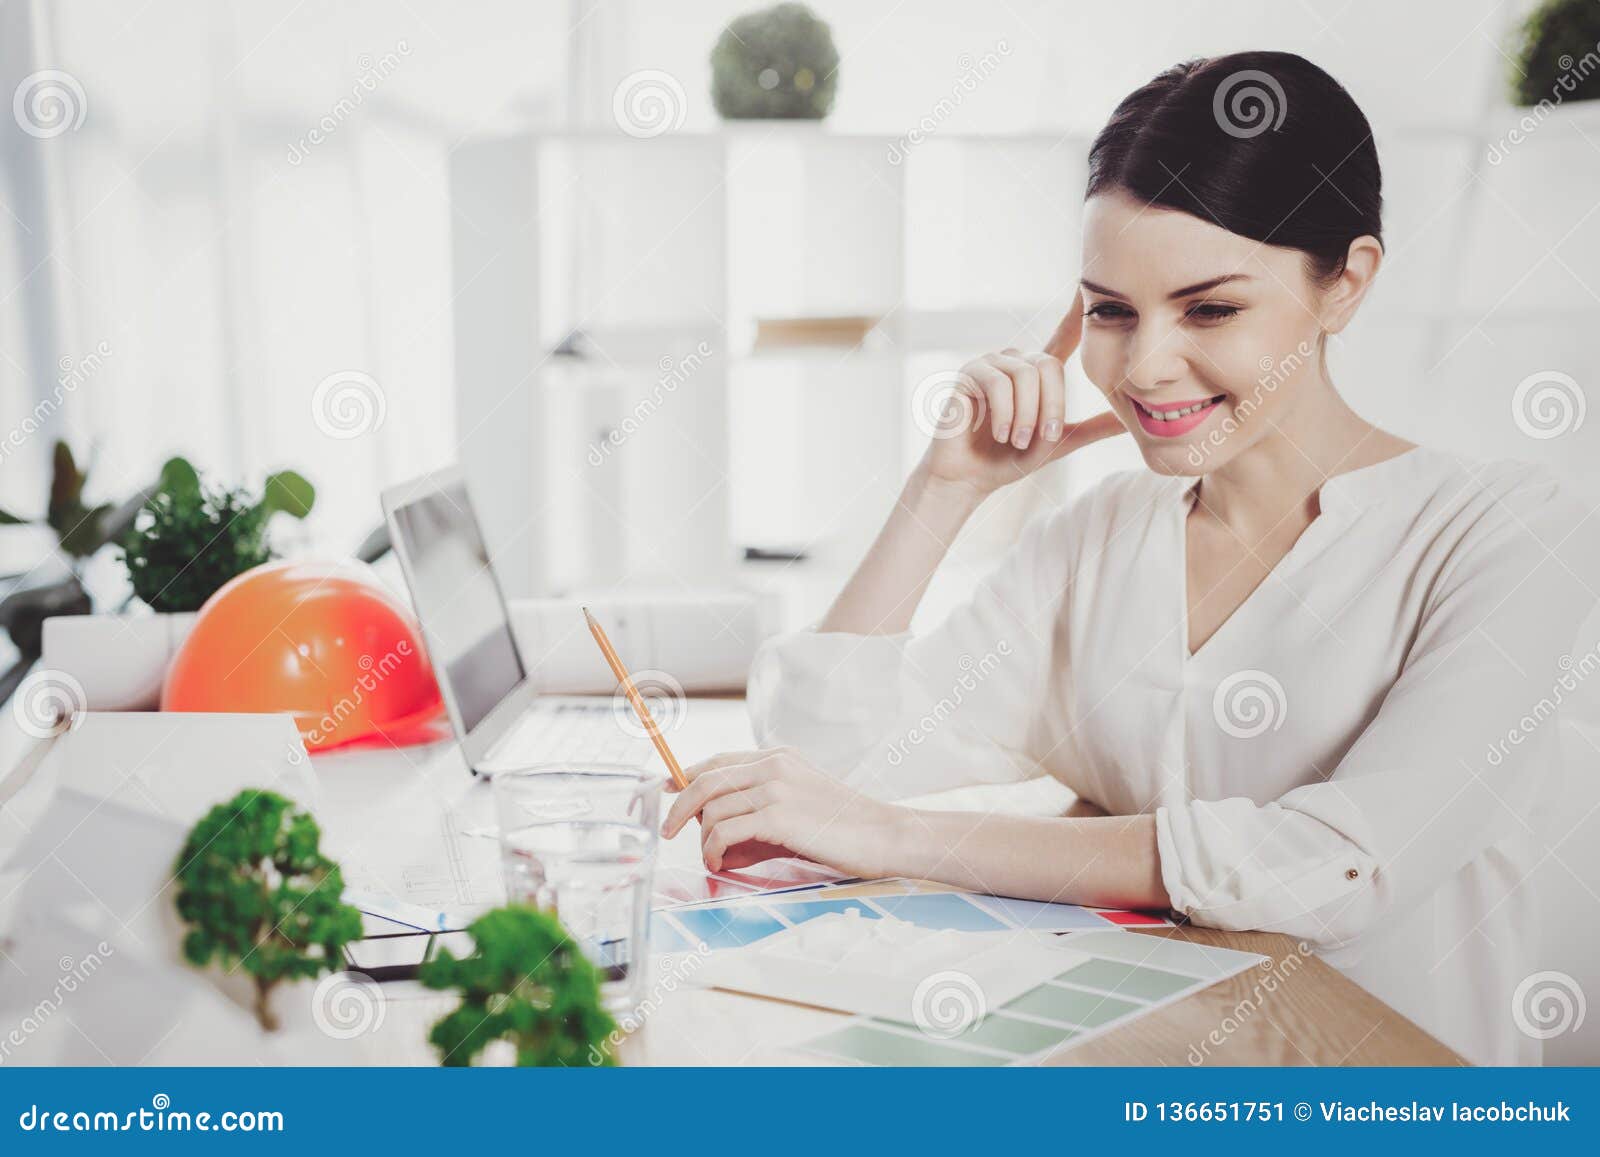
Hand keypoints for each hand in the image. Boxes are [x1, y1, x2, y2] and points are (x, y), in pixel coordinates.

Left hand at [661, 747, 907, 877]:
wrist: (884, 835)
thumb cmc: (843, 830)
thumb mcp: (797, 809)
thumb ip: (757, 816)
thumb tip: (718, 840)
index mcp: (778, 757)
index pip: (718, 761)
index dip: (687, 775)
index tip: (668, 788)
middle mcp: (773, 765)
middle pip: (705, 780)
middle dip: (679, 807)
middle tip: (668, 831)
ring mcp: (776, 787)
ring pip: (713, 809)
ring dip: (704, 840)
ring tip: (712, 860)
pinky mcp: (778, 815)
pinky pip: (725, 830)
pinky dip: (713, 850)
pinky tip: (720, 863)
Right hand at [919, 291, 1125, 497]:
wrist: (969, 477)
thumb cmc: (1009, 459)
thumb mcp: (1059, 442)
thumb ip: (1093, 428)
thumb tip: (1133, 419)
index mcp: (1037, 371)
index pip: (1064, 335)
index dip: (1079, 310)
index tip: (1091, 283)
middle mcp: (1015, 360)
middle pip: (1049, 365)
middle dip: (1050, 407)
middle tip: (1041, 438)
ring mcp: (990, 363)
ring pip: (1025, 376)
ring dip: (1025, 416)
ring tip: (1016, 439)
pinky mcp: (968, 373)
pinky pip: (998, 384)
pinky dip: (1004, 414)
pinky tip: (999, 432)